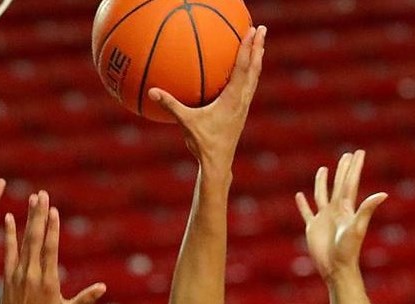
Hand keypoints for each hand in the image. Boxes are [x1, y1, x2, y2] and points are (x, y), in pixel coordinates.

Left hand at [1, 191, 106, 303]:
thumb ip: (85, 298)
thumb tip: (102, 287)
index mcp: (48, 280)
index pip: (50, 249)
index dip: (52, 228)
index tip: (53, 210)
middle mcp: (32, 273)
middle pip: (36, 238)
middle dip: (39, 215)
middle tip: (42, 195)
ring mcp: (19, 273)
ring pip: (24, 241)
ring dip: (28, 219)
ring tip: (32, 199)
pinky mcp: (8, 276)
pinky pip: (9, 251)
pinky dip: (9, 234)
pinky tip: (9, 218)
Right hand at [149, 26, 265, 165]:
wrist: (218, 163)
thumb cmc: (203, 143)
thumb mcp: (186, 122)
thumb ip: (171, 105)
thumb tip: (152, 91)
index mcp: (232, 99)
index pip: (242, 68)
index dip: (247, 48)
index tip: (252, 31)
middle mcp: (242, 99)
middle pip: (254, 67)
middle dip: (259, 47)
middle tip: (262, 29)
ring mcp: (244, 105)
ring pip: (254, 76)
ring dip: (257, 58)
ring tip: (260, 44)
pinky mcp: (241, 111)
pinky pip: (249, 86)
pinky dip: (250, 73)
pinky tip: (247, 70)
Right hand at [297, 150, 387, 278]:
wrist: (336, 268)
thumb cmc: (349, 250)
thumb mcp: (358, 227)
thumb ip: (367, 209)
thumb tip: (384, 193)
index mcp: (346, 208)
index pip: (350, 182)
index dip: (355, 167)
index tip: (358, 152)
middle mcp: (336, 210)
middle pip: (339, 185)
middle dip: (343, 170)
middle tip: (347, 154)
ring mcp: (324, 219)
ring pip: (322, 195)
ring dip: (323, 182)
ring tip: (324, 169)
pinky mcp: (312, 228)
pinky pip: (306, 212)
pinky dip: (303, 204)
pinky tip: (299, 196)